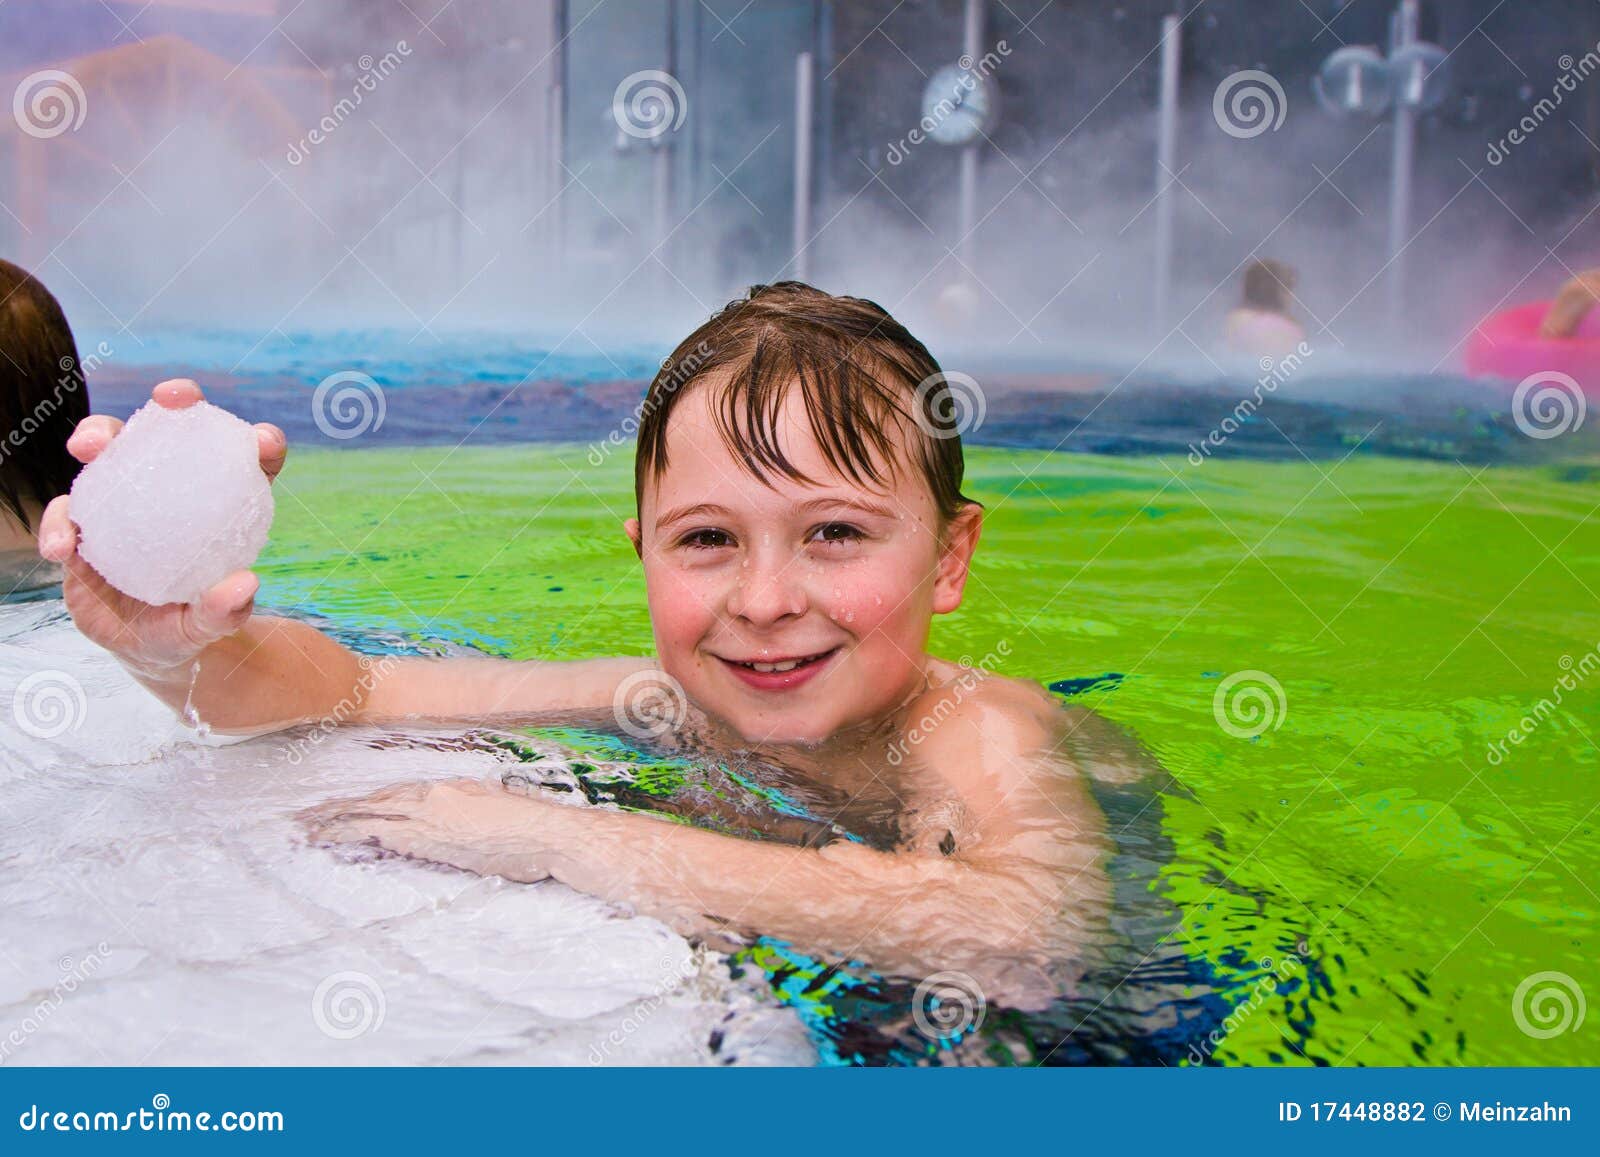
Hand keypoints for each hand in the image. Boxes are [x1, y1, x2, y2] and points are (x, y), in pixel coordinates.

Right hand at [37, 379, 286, 677]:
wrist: (142, 648)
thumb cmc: (186, 625)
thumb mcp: (207, 626)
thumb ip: (225, 612)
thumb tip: (245, 585)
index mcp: (219, 506)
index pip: (246, 463)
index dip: (258, 442)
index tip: (262, 440)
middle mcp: (172, 491)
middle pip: (174, 434)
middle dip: (174, 407)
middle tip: (167, 400)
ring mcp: (125, 501)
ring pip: (112, 452)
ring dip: (98, 436)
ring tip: (88, 449)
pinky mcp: (83, 524)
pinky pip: (67, 512)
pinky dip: (60, 523)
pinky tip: (61, 549)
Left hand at [300, 779, 558, 882]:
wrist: (546, 835)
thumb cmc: (527, 828)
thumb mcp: (489, 809)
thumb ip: (462, 811)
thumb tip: (447, 823)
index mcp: (446, 790)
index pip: (393, 795)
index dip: (362, 802)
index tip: (337, 810)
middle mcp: (433, 798)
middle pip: (374, 801)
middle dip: (336, 809)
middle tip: (301, 817)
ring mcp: (431, 816)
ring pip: (371, 813)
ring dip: (336, 820)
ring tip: (306, 828)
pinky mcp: (432, 838)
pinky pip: (384, 832)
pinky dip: (356, 831)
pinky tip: (334, 836)